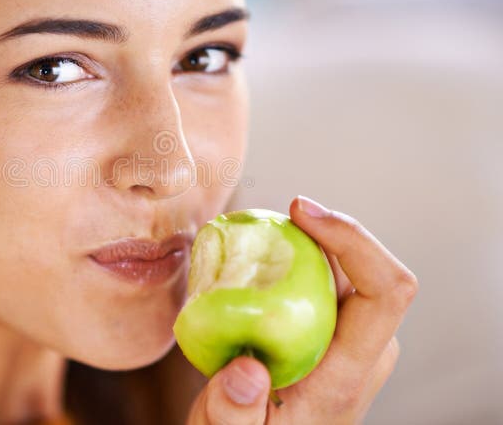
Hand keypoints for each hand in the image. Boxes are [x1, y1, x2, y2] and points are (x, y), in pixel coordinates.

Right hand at [186, 195, 417, 424]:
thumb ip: (233, 411)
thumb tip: (246, 373)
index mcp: (348, 372)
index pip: (386, 289)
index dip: (353, 238)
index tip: (301, 213)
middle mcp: (365, 349)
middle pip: (363, 266)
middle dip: (319, 230)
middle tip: (264, 221)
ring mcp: (356, 339)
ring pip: (347, 268)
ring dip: (309, 241)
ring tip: (260, 236)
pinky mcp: (342, 331)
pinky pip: (330, 279)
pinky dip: (301, 257)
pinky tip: (266, 256)